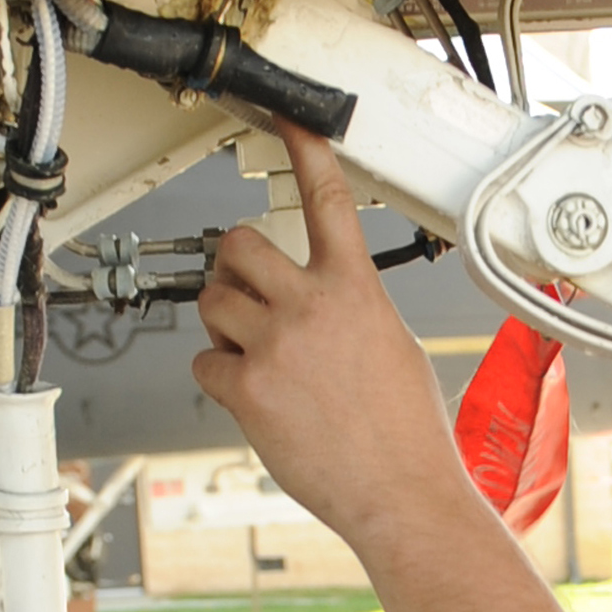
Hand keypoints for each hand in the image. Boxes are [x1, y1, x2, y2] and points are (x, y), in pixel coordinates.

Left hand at [192, 126, 464, 552]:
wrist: (402, 495)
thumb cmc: (407, 435)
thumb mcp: (396, 347)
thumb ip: (355, 309)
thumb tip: (331, 305)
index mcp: (356, 290)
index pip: (326, 198)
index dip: (303, 147)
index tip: (288, 117)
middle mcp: (312, 307)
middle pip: (239, 244)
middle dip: (232, 263)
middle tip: (241, 286)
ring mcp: (275, 345)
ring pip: (213, 300)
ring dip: (222, 321)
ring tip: (251, 351)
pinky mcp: (247, 388)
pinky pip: (204, 362)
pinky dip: (218, 376)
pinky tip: (250, 395)